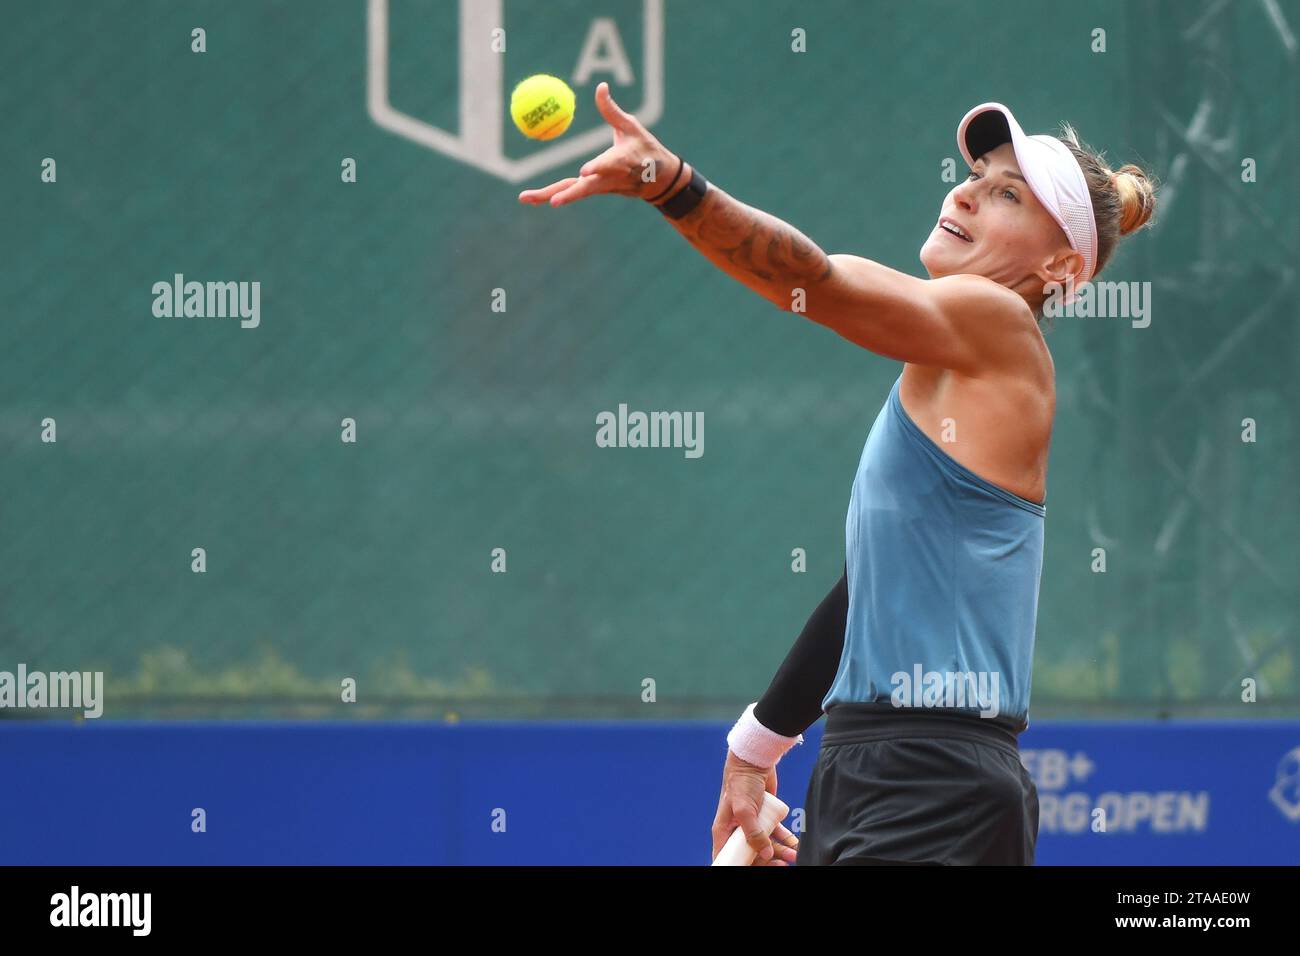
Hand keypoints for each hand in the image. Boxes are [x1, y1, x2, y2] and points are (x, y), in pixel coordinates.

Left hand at [518, 82, 679, 207]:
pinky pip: (572, 191)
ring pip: (574, 192)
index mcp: (622, 161)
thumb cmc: (645, 149)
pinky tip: (534, 197)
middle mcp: (610, 178)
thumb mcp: (632, 127)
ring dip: (550, 195)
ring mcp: (601, 187)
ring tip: (526, 197)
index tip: (585, 171)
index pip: (608, 166)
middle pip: (585, 189)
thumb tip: (600, 86)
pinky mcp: (595, 190)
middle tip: (550, 202)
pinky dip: (553, 194)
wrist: (659, 181)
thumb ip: (611, 110)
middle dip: (567, 195)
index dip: (597, 168)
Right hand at [711, 751, 798, 865]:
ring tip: (792, 856)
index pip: (728, 856)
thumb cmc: (742, 782)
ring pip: (765, 846)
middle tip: (781, 865)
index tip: (757, 868)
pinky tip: (794, 845)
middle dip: (766, 861)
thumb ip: (753, 833)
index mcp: (724, 830)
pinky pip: (775, 834)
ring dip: (779, 852)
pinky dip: (784, 841)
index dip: (741, 865)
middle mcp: (737, 830)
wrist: (755, 759)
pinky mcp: (765, 817)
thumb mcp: (744, 809)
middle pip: (750, 855)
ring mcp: (752, 824)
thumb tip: (765, 853)